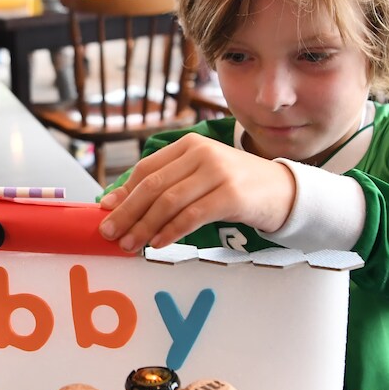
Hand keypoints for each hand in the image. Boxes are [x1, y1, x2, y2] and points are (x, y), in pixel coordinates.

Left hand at [97, 134, 295, 251]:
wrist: (283, 191)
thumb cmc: (234, 186)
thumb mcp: (198, 178)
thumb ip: (164, 185)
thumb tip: (116, 204)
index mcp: (189, 145)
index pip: (146, 169)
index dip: (123, 192)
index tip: (105, 213)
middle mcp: (202, 153)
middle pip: (153, 186)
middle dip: (127, 212)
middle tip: (110, 234)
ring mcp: (218, 172)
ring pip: (169, 202)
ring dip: (145, 226)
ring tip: (130, 245)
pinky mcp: (232, 195)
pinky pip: (192, 216)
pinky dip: (171, 231)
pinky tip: (159, 244)